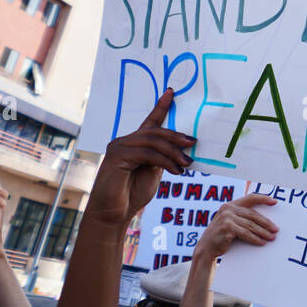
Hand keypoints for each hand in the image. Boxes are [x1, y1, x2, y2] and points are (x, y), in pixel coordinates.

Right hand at [88, 89, 195, 228]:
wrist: (114, 214)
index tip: (171, 92)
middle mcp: (125, 141)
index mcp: (134, 143)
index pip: (150, 122)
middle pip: (155, 131)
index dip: (161, 106)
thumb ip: (161, 158)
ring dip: (173, 152)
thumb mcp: (153, 172)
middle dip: (176, 137)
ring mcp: (119, 147)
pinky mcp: (117, 156)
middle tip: (193, 143)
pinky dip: (164, 161)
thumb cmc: (132, 194)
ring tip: (187, 163)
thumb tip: (181, 148)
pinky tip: (176, 171)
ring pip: (153, 141)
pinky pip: (147, 153)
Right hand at [194, 194, 278, 260]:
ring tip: (272, 238)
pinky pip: (245, 233)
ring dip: (263, 232)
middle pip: (253, 214)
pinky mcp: (227, 227)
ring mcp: (227, 218)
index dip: (263, 198)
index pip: (250, 198)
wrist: (206, 247)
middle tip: (276, 229)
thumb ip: (241, 217)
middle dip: (266, 223)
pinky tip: (261, 242)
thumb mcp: (230, 222)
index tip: (275, 202)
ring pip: (250, 225)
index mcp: (230, 205)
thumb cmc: (221, 235)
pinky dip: (255, 238)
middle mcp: (228, 209)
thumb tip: (265, 221)